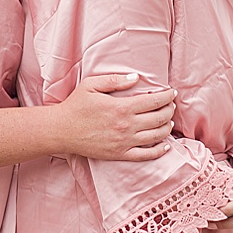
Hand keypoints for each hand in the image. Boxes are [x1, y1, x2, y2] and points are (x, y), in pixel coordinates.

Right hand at [56, 72, 175, 161]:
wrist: (61, 130)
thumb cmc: (75, 105)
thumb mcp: (91, 85)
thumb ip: (115, 80)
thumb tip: (136, 78)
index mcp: (121, 107)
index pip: (154, 101)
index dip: (167, 97)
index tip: (172, 93)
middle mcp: (126, 126)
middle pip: (159, 118)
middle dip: (169, 110)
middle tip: (171, 105)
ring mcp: (124, 142)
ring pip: (156, 136)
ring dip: (167, 127)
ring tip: (169, 121)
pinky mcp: (119, 154)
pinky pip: (145, 155)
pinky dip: (158, 151)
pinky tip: (165, 146)